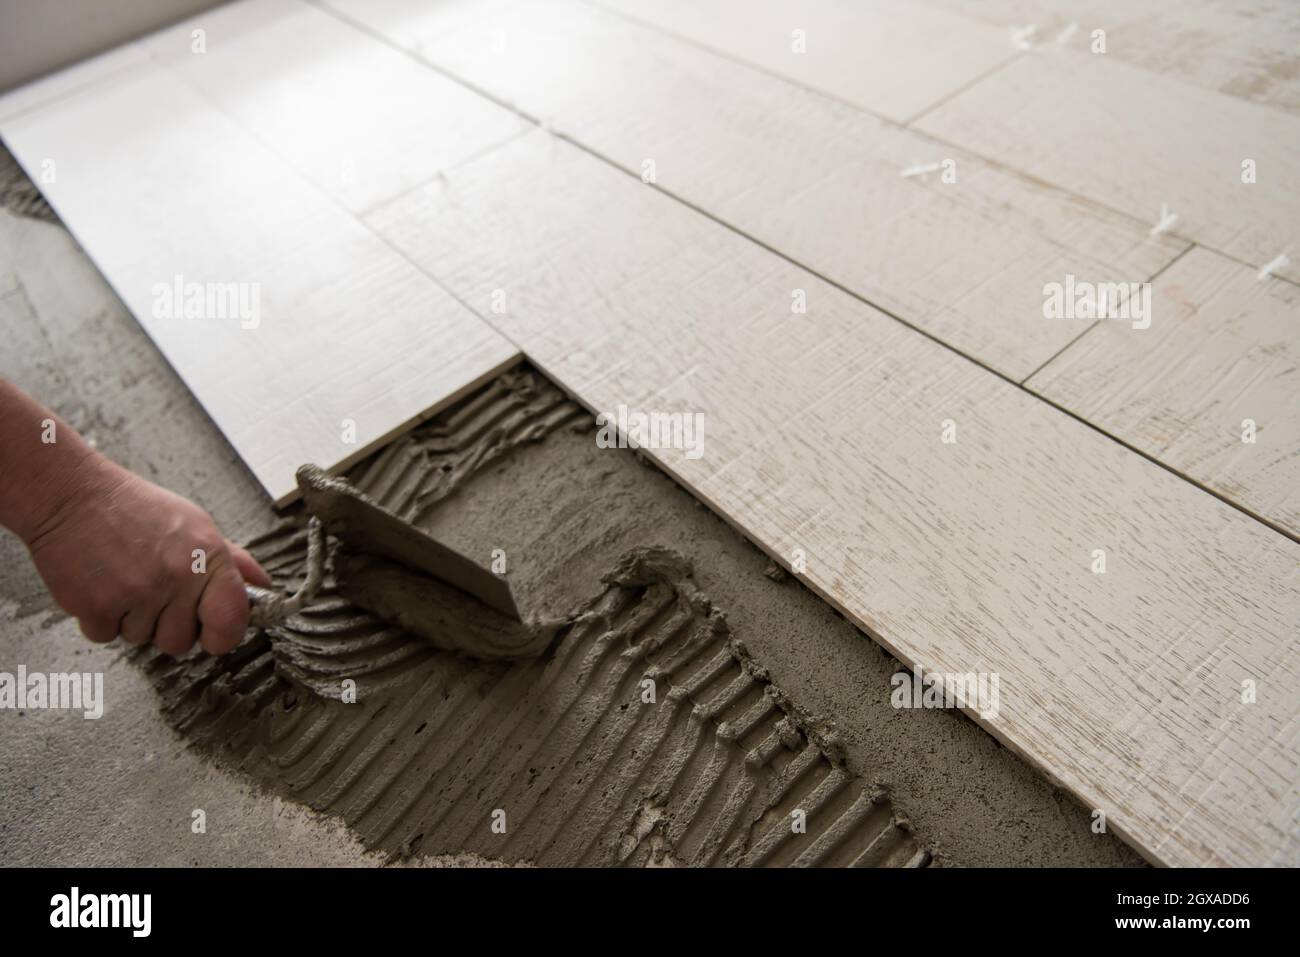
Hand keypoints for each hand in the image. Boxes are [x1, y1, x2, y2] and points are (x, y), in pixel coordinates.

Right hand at [23, 455, 270, 654]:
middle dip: (166, 624)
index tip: (213, 632)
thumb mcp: (195, 524)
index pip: (232, 618)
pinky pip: (107, 637)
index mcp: (208, 557)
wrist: (72, 496)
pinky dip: (101, 618)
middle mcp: (176, 577)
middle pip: (181, 642)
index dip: (224, 635)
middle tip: (153, 589)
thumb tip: (262, 587)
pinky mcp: (96, 607)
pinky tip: (102, 584)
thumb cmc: (134, 509)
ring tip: (124, 578)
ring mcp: (136, 594)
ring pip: (142, 640)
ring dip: (132, 618)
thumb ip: (231, 561)